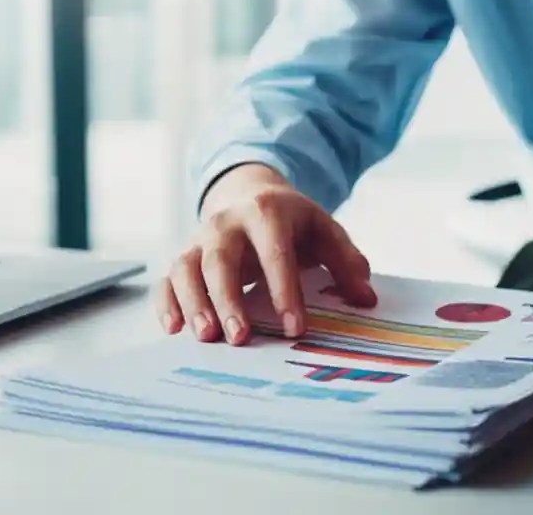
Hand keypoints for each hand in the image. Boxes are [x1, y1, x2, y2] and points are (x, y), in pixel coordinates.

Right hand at [154, 163, 375, 345]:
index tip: (295, 329)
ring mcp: (199, 239)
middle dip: (228, 300)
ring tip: (205, 337)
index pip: (274, 253)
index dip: (284, 291)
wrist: (247, 193)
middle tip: (240, 339)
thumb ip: (346, 260)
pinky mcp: (183, 256)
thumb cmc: (290, 222)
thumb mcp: (322, 228)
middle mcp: (225, 223)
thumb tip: (366, 298)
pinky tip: (173, 329)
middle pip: (220, 260)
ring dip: (193, 303)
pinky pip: (167, 278)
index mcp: (266, 212)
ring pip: (186, 268)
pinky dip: (166, 302)